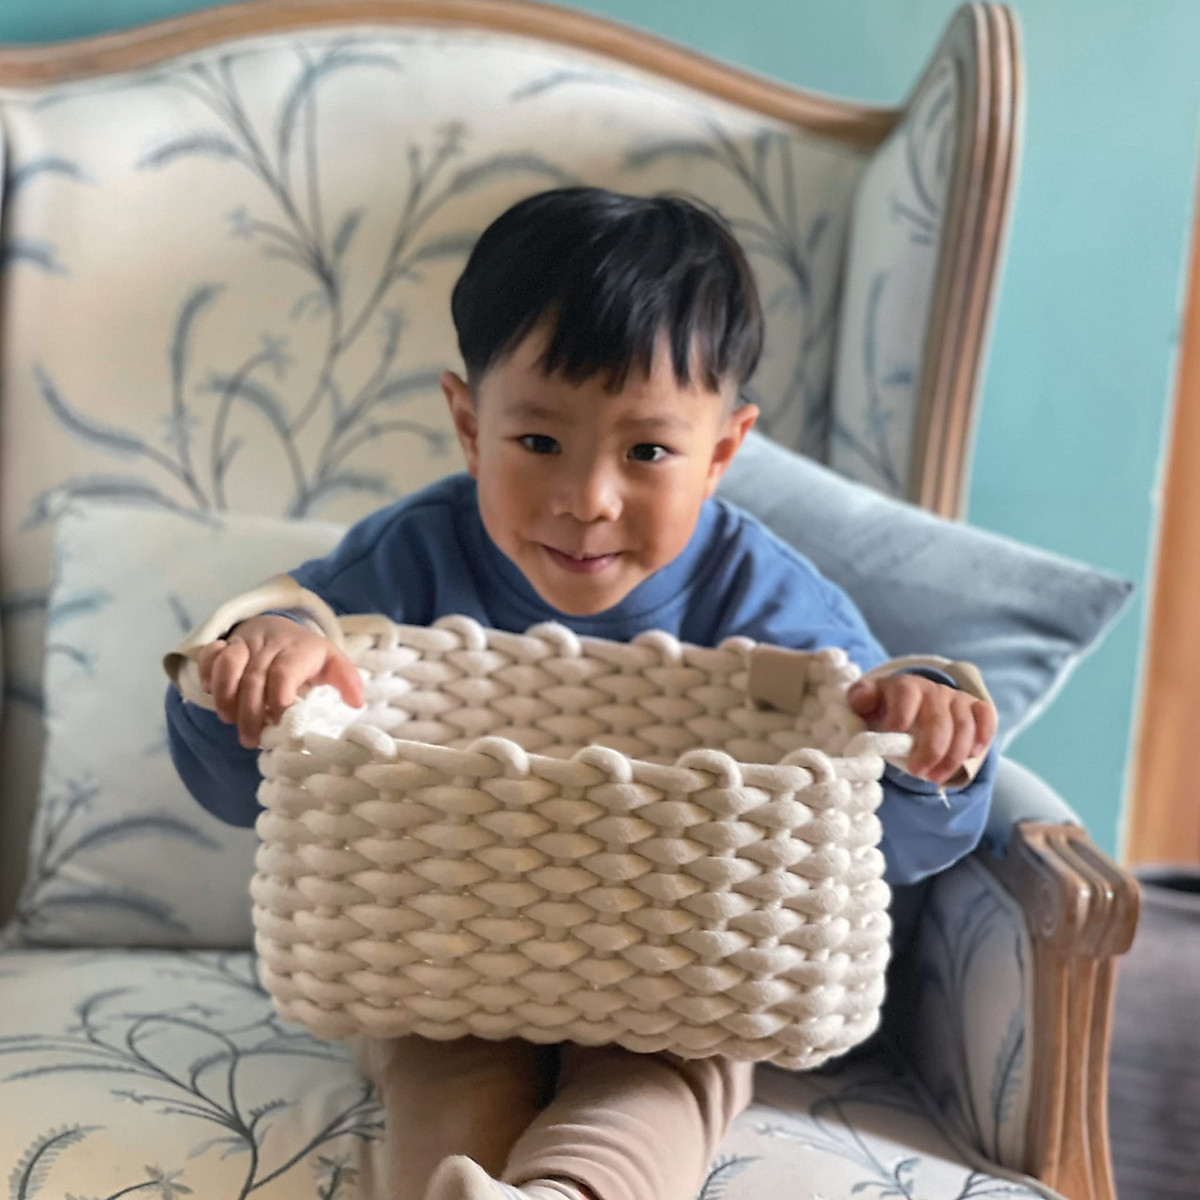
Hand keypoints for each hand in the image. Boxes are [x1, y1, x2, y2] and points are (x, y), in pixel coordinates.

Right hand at [197, 614, 362, 748]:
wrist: (283, 627)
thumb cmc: (308, 656)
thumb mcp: (333, 664)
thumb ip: (347, 681)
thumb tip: (357, 702)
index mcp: (300, 650)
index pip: (285, 673)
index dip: (278, 700)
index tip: (278, 724)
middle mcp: (272, 643)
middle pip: (255, 676)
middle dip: (250, 711)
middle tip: (250, 740)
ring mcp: (247, 642)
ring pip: (229, 663)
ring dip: (224, 694)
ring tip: (228, 720)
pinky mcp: (227, 642)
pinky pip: (210, 653)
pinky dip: (206, 673)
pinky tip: (208, 693)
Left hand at [847, 673, 995, 785]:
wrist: (910, 701)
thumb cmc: (884, 709)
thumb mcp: (866, 705)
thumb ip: (860, 700)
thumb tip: (861, 698)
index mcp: (904, 686)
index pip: (906, 695)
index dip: (900, 718)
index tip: (893, 739)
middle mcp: (932, 689)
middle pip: (938, 719)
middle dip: (931, 750)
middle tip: (917, 773)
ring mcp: (955, 698)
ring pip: (963, 725)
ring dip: (953, 756)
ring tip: (935, 777)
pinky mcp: (974, 707)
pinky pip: (986, 716)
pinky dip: (983, 736)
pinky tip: (972, 755)